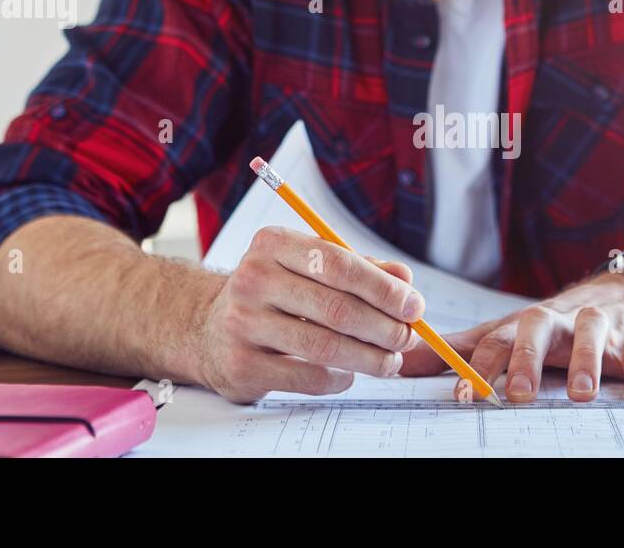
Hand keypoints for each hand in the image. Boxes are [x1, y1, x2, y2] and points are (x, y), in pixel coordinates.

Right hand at [195, 226, 424, 402]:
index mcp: (273, 243)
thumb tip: (406, 280)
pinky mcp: (242, 365)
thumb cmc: (274, 294)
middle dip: (383, 328)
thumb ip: (359, 269)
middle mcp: (253, 278)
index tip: (414, 307)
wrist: (208, 330)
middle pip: (336, 308)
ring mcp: (243, 323)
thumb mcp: (310, 268)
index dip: (384, 289)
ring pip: (324, 346)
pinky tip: (349, 373)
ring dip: (369, 358)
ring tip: (389, 362)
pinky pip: (307, 377)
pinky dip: (339, 379)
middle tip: (407, 338)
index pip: (340, 264)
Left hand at [401, 272, 623, 401]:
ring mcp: (603, 328)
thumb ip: (462, 350)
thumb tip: (401, 363)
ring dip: (585, 362)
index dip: (480, 365)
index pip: (496, 338)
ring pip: (592, 333)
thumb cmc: (558, 326)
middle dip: (526, 359)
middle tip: (516, 394)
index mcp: (526, 324)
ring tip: (579, 396)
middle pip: (539, 327)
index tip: (465, 393)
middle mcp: (560, 321)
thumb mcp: (511, 332)